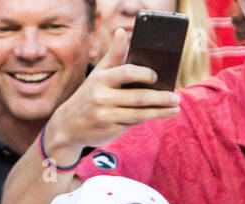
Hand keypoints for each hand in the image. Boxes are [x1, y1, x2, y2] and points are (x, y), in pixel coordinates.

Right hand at [40, 28, 181, 159]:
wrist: (69, 125)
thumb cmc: (90, 94)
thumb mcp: (98, 74)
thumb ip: (114, 55)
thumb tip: (122, 31)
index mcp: (101, 79)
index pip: (127, 73)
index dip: (145, 74)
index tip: (157, 76)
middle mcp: (102, 98)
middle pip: (138, 97)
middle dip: (160, 98)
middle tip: (175, 97)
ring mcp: (107, 116)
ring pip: (139, 114)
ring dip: (160, 112)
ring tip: (174, 108)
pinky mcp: (111, 130)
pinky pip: (133, 123)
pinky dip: (148, 118)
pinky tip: (160, 115)